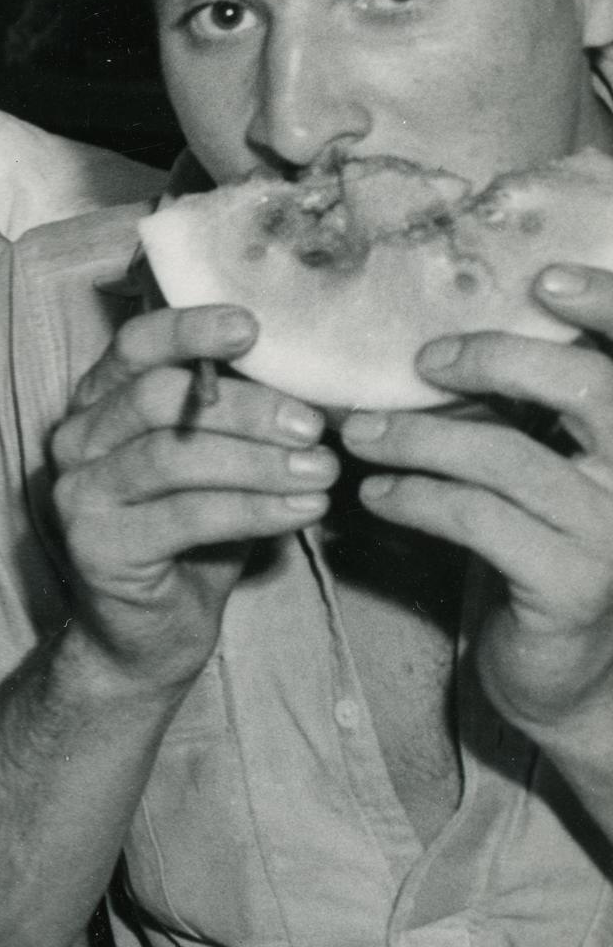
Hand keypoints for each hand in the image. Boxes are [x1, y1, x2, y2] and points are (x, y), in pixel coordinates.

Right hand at [48, 304, 334, 693]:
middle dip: (244, 407)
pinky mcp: (95, 546)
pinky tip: (305, 509)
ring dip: (258, 462)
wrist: (149, 632)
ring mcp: (78, 494)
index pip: (133, 347)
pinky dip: (255, 510)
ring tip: (322, 472)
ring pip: (172, 456)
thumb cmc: (193, 535)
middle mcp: (75, 440)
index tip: (252, 327)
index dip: (188, 329)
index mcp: (99, 403)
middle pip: (156, 398)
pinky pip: (185, 516)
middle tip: (312, 426)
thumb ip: (237, 418)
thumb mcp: (217, 462)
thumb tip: (312, 377)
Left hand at [340, 264, 612, 759]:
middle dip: (498, 359)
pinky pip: (479, 521)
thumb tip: (438, 332)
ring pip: (510, 458)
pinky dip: (416, 498)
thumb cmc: (546, 544)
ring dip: (419, 437)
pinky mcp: (572, 584)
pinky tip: (377, 494)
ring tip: (359, 433)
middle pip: (589, 389)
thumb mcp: (549, 465)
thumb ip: (531, 406)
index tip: (539, 278)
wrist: (566, 668)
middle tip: (422, 360)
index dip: (609, 302)